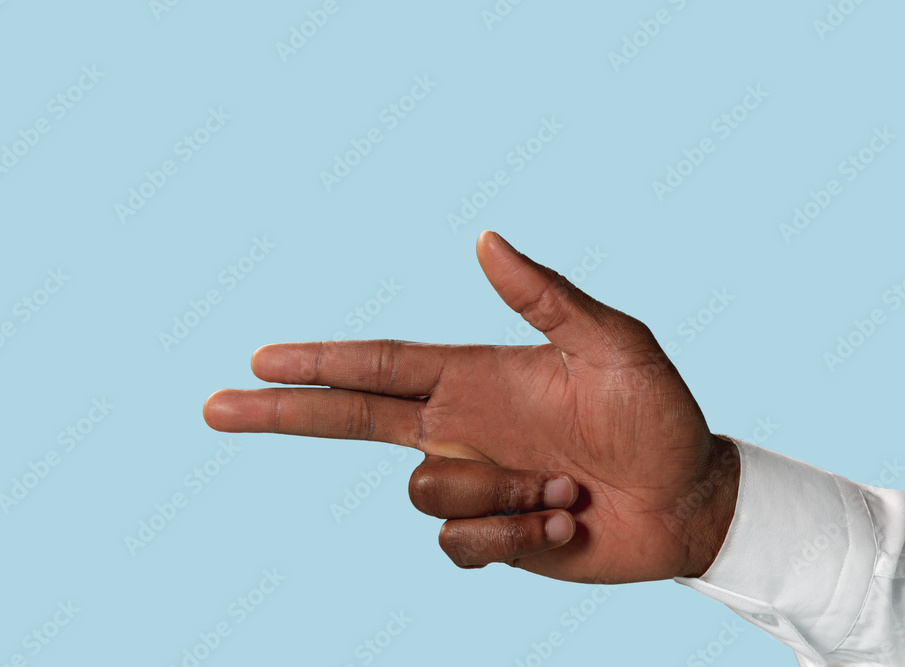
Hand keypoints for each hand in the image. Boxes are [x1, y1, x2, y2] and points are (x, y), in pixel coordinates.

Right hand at [203, 231, 738, 583]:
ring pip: (426, 494)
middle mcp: (459, 429)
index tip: (260, 360)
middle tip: (215, 407)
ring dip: (502, 494)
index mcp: (475, 378)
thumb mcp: (613, 345)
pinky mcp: (490, 539)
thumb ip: (546, 298)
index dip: (319, 362)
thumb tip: (483, 238)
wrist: (688, 501)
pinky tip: (568, 519)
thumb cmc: (659, 416)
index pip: (378, 366)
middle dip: (282, 414)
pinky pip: (462, 545)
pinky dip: (519, 534)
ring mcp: (472, 485)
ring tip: (568, 487)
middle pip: (349, 422)